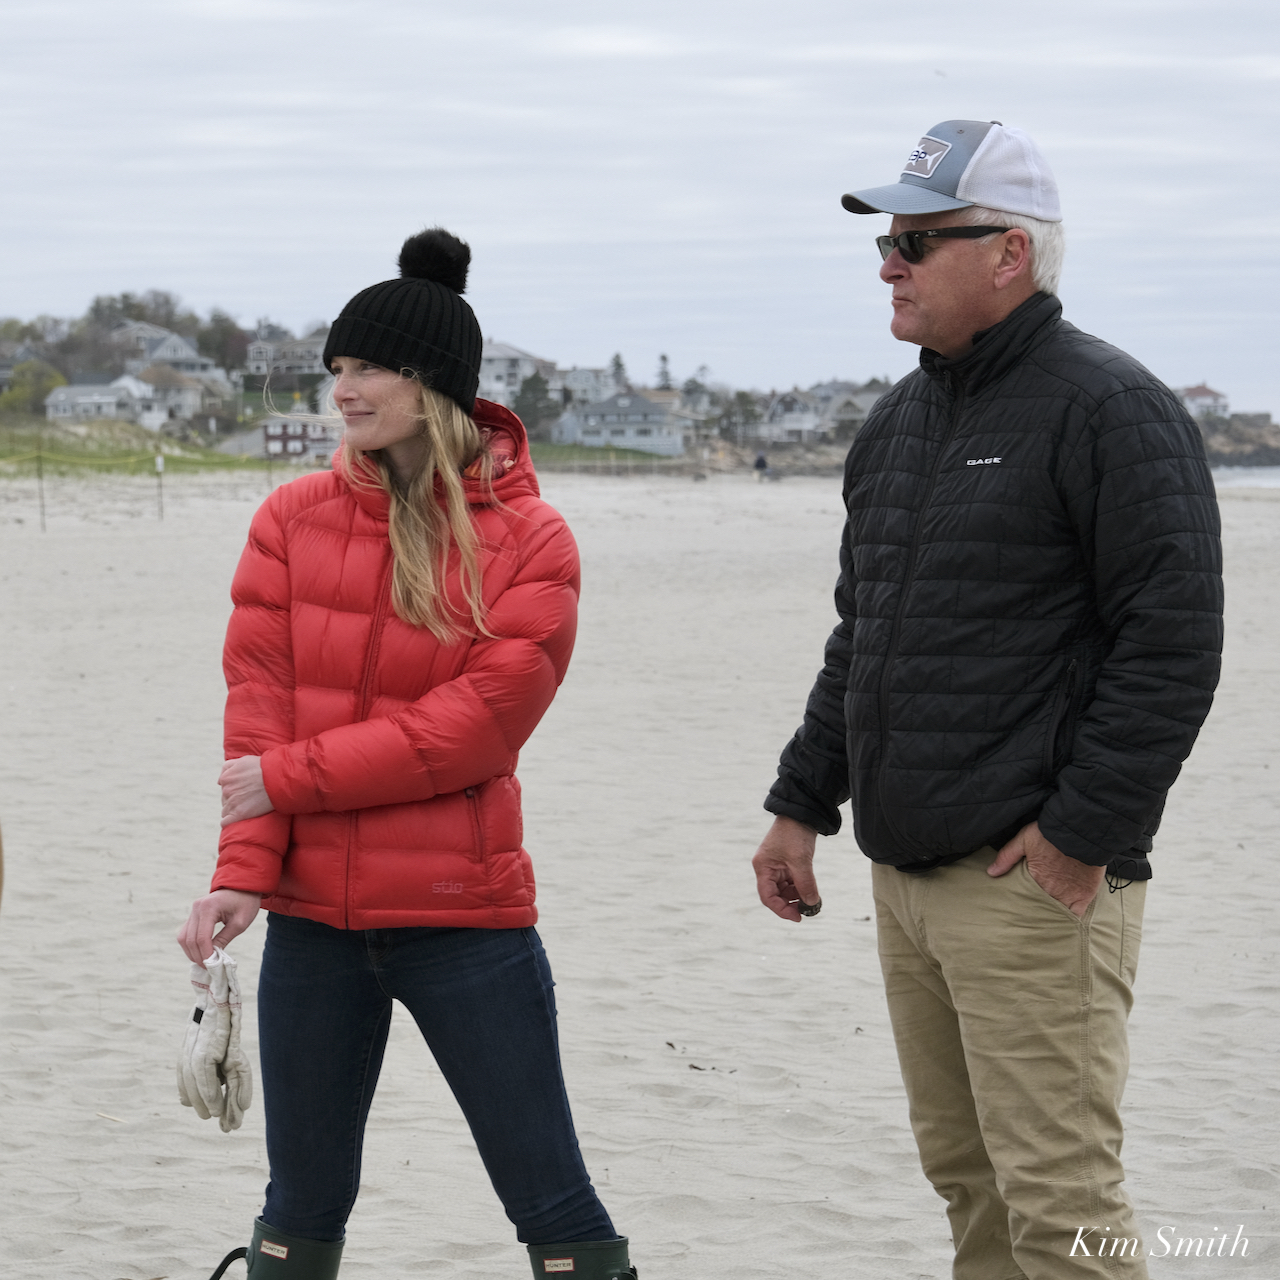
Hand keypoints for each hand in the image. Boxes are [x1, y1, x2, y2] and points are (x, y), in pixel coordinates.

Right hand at [177, 888, 261, 962]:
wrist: (243, 886)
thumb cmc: (246, 903)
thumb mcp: (240, 923)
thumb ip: (225, 939)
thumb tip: (212, 957)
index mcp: (209, 907)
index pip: (202, 937)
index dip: (205, 954)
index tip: (212, 967)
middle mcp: (197, 908)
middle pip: (189, 939)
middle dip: (197, 956)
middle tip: (208, 968)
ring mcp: (193, 910)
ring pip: (183, 938)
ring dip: (191, 952)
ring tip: (205, 962)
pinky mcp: (193, 914)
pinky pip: (186, 933)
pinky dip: (191, 945)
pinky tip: (201, 953)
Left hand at [219, 755, 272, 826]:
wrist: (278, 778)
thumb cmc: (264, 768)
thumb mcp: (244, 760)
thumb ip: (228, 767)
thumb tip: (219, 781)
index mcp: (226, 778)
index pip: (224, 788)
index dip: (234, 790)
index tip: (245, 791)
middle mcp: (227, 790)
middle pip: (225, 799)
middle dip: (234, 800)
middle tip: (248, 799)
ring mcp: (232, 802)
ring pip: (226, 811)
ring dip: (233, 811)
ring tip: (247, 809)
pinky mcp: (239, 814)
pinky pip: (225, 822)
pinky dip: (229, 822)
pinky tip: (238, 819)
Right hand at [753, 816, 822, 921]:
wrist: (803, 813)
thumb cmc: (795, 833)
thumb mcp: (800, 860)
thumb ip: (805, 884)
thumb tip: (812, 903)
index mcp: (763, 867)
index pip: (767, 896)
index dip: (781, 910)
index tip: (798, 917)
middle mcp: (767, 868)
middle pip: (775, 895)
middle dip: (790, 904)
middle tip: (807, 911)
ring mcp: (777, 865)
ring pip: (784, 890)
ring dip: (796, 896)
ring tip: (811, 899)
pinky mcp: (787, 863)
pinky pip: (791, 881)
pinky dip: (800, 888)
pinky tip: (810, 890)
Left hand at [987, 820, 1103, 916]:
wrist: (1080, 831)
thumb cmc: (1051, 833)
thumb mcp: (1024, 839)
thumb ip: (1007, 856)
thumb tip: (991, 872)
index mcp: (1035, 880)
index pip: (1024, 900)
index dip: (1022, 904)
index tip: (1017, 908)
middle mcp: (1051, 891)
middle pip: (1040, 909)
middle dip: (1035, 912)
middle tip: (1030, 916)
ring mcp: (1069, 895)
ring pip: (1057, 913)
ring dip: (1051, 915)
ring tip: (1045, 920)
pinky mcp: (1085, 895)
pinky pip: (1076, 914)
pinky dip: (1070, 917)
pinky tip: (1065, 919)